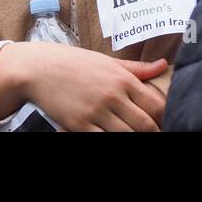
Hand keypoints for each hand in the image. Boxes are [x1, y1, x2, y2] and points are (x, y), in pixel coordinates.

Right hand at [0, 41, 166, 131]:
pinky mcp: (81, 125)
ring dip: (132, 136)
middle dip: (152, 132)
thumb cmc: (71, 62)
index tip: (161, 121)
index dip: (164, 117)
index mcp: (121, 78)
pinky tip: (109, 134)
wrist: (36, 68)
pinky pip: (104, 140)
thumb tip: (163, 65)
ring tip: (128, 132)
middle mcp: (112, 95)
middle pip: (146, 125)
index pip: (157, 105)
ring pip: (128, 135)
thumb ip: (136, 68)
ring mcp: (96, 112)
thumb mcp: (104, 60)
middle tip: (149, 132)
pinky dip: (110, 140)